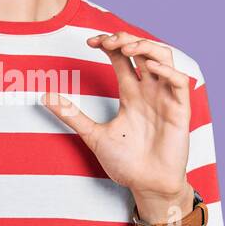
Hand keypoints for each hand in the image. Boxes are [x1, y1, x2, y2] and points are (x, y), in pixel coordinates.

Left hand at [42, 31, 193, 220]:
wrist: (146, 186)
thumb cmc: (126, 163)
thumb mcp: (93, 135)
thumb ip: (72, 115)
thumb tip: (44, 96)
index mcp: (131, 93)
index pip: (122, 58)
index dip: (109, 44)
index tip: (90, 42)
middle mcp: (149, 91)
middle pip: (143, 50)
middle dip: (126, 39)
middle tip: (108, 41)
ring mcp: (165, 98)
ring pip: (164, 58)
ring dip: (147, 47)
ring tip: (127, 48)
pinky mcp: (180, 111)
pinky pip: (179, 83)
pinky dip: (167, 71)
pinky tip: (149, 68)